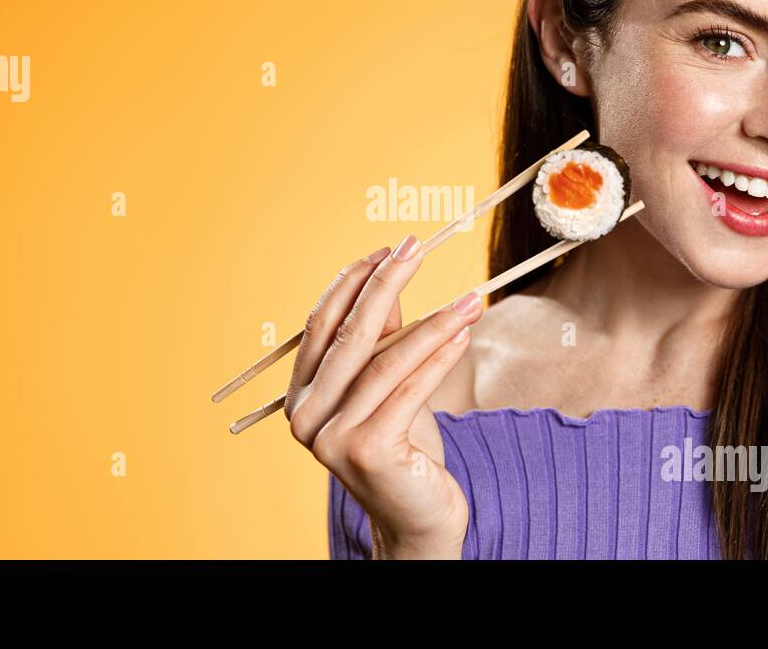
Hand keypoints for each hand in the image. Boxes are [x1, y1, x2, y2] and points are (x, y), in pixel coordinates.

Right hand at [285, 235, 481, 557]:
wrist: (417, 520)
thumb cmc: (404, 448)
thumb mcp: (387, 387)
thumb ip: (381, 340)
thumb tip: (390, 279)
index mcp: (300, 396)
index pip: (321, 324)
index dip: (352, 282)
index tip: (387, 250)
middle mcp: (305, 417)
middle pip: (349, 336)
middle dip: (386, 285)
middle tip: (416, 248)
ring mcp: (331, 437)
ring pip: (384, 362)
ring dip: (431, 322)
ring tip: (467, 298)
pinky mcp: (366, 450)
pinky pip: (409, 390)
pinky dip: (439, 357)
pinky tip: (463, 334)